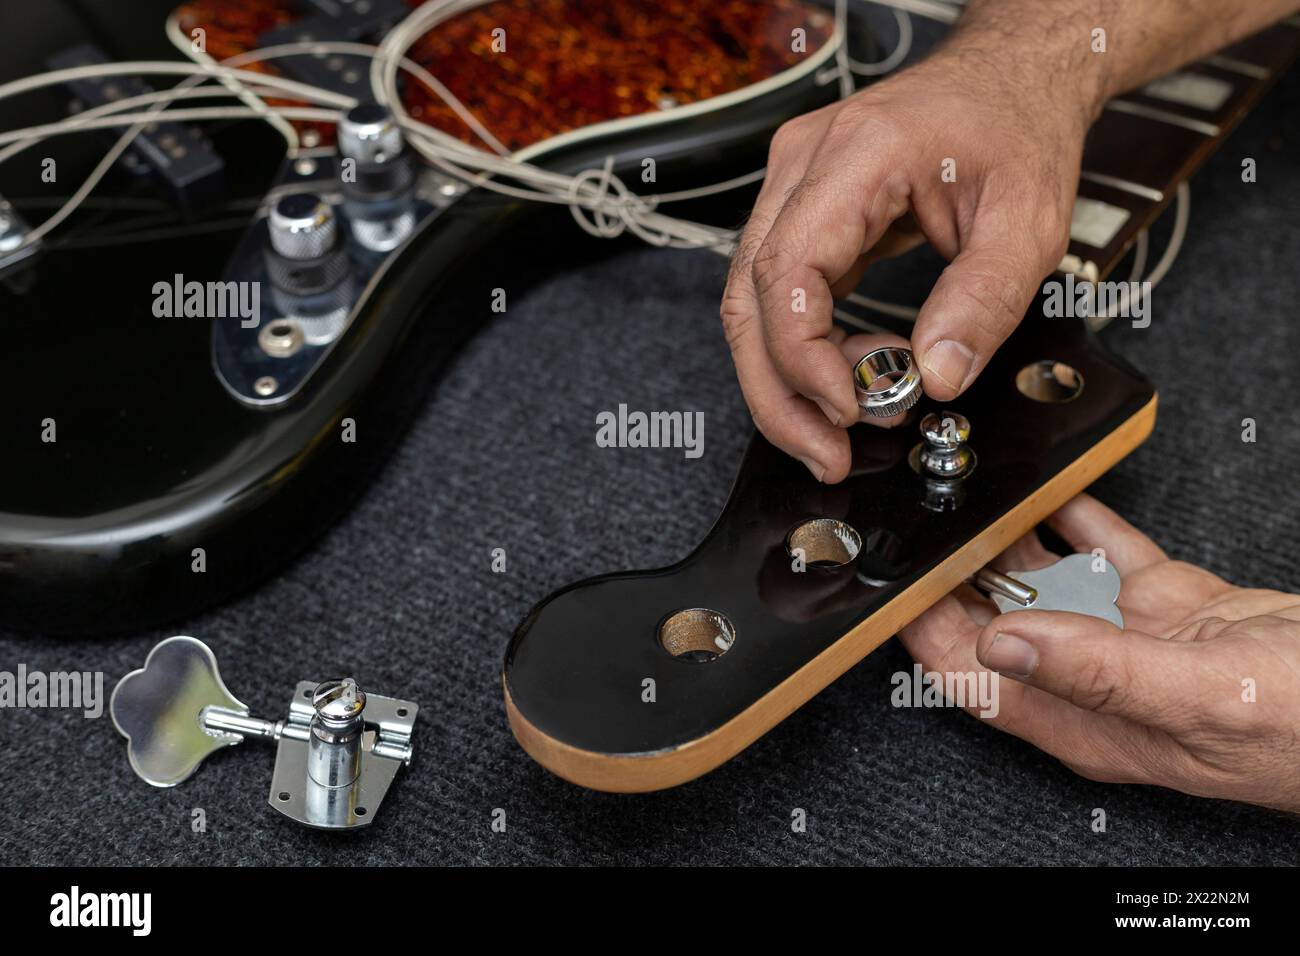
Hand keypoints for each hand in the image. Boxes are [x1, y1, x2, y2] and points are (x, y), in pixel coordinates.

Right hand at [720, 45, 1089, 482]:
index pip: (785, 270)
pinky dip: (805, 352)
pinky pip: (779, 296)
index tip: (849, 410)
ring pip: (751, 305)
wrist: (1009, 78)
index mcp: (855, 155)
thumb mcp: (1028, 220)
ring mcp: (793, 188)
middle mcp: (803, 167)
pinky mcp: (802, 213)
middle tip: (825, 454)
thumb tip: (936, 377)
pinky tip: (845, 386)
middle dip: (779, 392)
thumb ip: (983, 301)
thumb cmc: (1017, 129)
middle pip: (746, 298)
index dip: (803, 356)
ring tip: (840, 432)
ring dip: (786, 381)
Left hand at [899, 494, 1299, 812]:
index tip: (895, 581)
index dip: (924, 629)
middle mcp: (1096, 679)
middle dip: (957, 574)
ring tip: (970, 493)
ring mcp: (1131, 636)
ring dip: (1008, 539)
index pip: (974, 675)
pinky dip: (1076, 515)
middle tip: (925, 519)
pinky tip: (1048, 487)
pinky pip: (1105, 549)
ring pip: (1046, 580)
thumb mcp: (1198, 697)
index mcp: (1086, 720)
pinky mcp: (1170, 600)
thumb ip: (1098, 669)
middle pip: (996, 621)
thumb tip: (1002, 637)